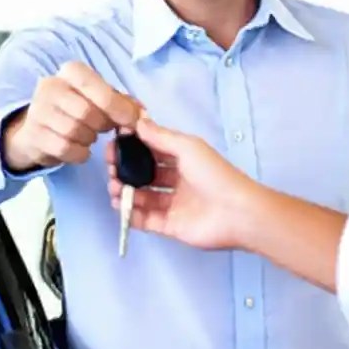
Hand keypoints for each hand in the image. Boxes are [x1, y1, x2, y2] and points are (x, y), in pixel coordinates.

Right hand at [2, 61, 141, 172]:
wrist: (38, 127)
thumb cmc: (76, 108)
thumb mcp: (100, 98)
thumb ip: (124, 103)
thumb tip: (143, 116)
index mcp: (71, 71)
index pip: (97, 88)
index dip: (118, 108)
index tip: (132, 123)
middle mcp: (51, 86)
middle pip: (87, 113)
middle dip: (102, 125)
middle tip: (104, 128)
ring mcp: (38, 111)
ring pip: (75, 132)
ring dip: (89, 139)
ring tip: (89, 136)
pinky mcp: (33, 135)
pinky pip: (65, 148)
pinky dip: (78, 153)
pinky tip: (79, 148)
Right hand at [106, 115, 262, 250]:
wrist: (236, 212)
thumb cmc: (214, 174)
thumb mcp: (187, 147)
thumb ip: (161, 137)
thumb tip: (137, 122)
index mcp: (183, 160)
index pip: (152, 151)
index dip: (133, 149)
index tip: (114, 147)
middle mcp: (177, 181)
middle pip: (145, 175)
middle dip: (126, 171)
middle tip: (112, 170)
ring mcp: (173, 204)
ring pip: (143, 197)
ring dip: (125, 192)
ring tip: (114, 188)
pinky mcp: (170, 225)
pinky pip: (146, 220)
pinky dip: (131, 214)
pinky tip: (120, 206)